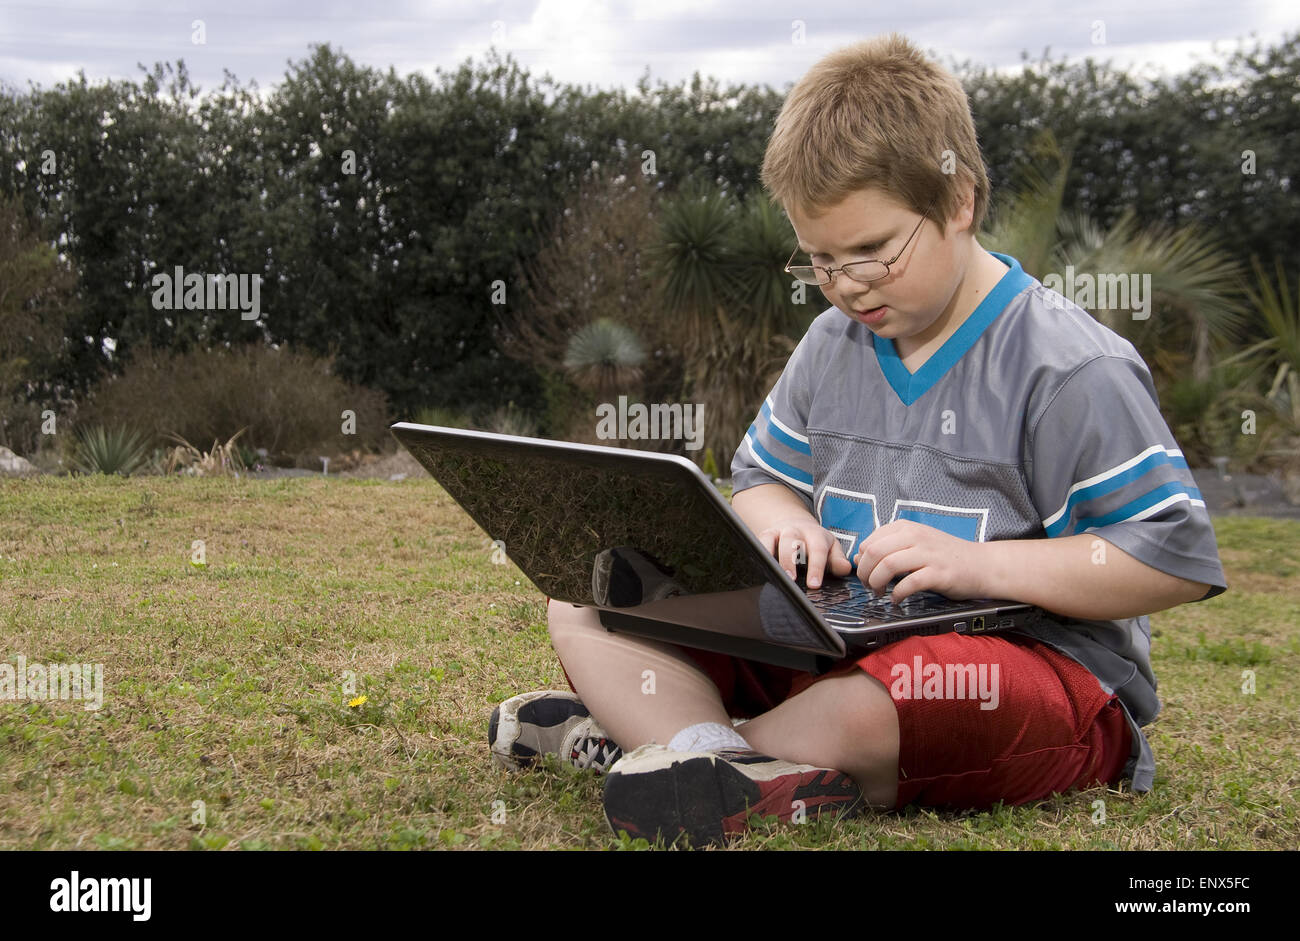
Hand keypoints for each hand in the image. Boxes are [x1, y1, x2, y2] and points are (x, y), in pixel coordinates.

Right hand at [756, 516, 852, 587]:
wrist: (797, 524)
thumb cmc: (816, 543)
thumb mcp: (831, 549)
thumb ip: (837, 560)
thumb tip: (845, 569)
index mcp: (816, 535)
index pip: (817, 550)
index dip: (816, 567)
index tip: (814, 584)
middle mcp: (797, 530)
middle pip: (792, 542)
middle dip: (791, 561)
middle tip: (791, 580)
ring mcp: (780, 532)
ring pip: (775, 541)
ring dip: (774, 558)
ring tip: (777, 576)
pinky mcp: (766, 534)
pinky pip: (760, 541)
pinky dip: (760, 552)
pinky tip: (762, 566)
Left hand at [852, 520, 987, 602]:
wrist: (982, 564)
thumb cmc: (946, 556)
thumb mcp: (915, 544)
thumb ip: (888, 548)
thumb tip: (859, 558)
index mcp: (907, 528)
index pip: (870, 541)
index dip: (861, 561)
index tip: (865, 573)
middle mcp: (916, 537)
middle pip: (875, 552)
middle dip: (865, 573)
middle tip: (869, 586)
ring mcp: (929, 554)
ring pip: (888, 565)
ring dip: (877, 583)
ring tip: (879, 593)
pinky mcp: (939, 573)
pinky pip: (909, 583)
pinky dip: (898, 594)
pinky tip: (897, 600)